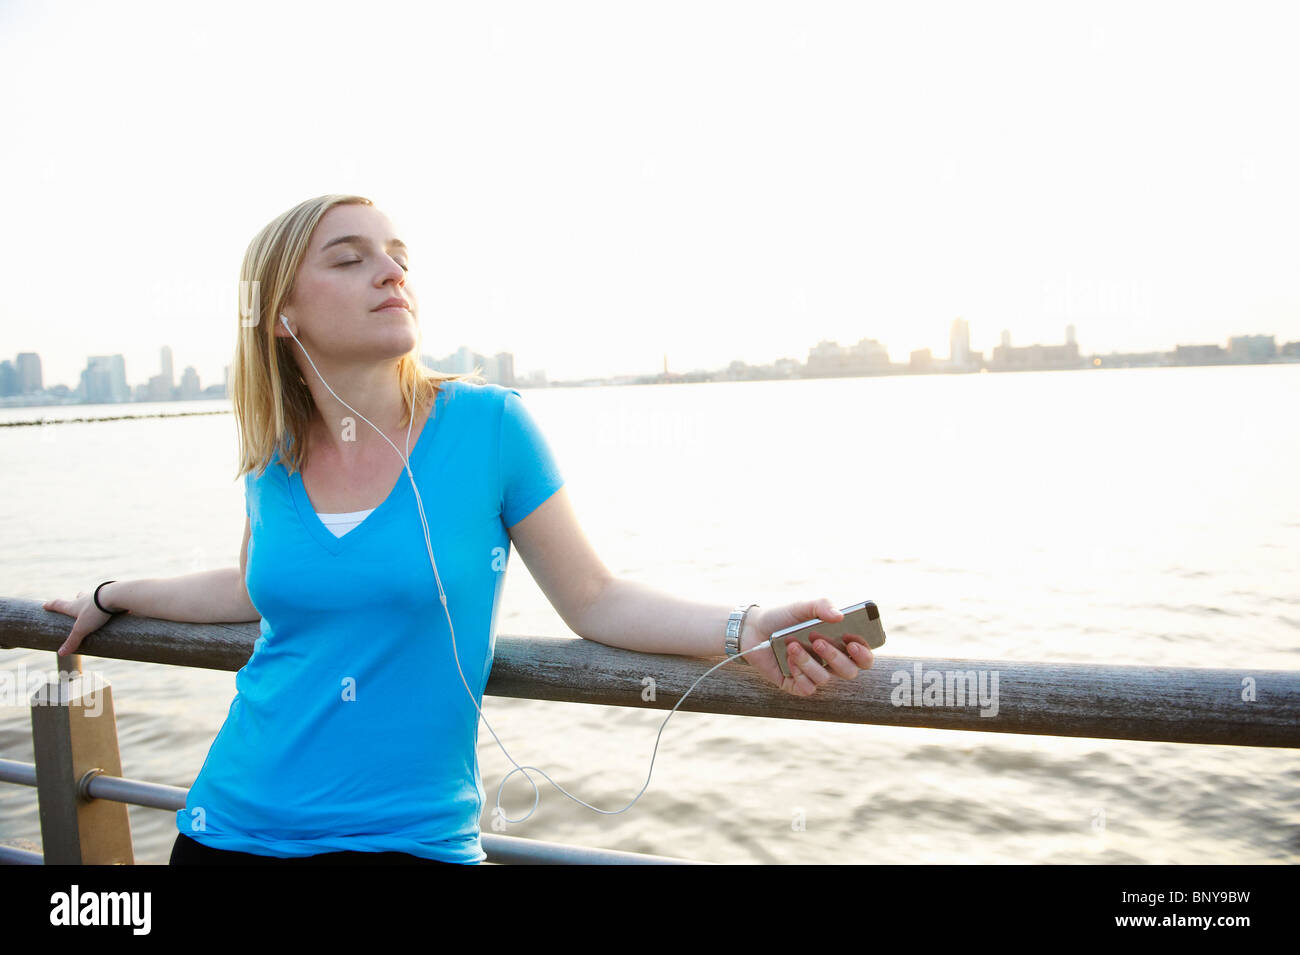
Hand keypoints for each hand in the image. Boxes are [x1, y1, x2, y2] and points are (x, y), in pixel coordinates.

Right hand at [43, 587, 119, 656]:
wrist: (117, 595)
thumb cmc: (96, 612)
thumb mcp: (82, 629)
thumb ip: (72, 641)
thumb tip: (61, 653)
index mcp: (75, 605)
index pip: (59, 604)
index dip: (51, 606)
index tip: (44, 605)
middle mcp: (87, 598)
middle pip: (78, 598)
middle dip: (75, 600)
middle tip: (74, 600)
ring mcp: (101, 595)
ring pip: (95, 597)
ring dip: (94, 601)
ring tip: (97, 606)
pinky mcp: (114, 596)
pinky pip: (111, 600)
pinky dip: (111, 603)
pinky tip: (117, 607)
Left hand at [739, 598, 873, 695]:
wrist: (753, 629)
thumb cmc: (783, 617)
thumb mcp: (802, 607)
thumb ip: (822, 606)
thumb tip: (840, 616)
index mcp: (840, 644)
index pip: (864, 657)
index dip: (864, 654)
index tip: (853, 643)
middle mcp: (831, 662)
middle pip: (849, 671)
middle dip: (835, 657)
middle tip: (817, 642)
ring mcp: (814, 675)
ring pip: (825, 679)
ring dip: (808, 662)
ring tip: (792, 645)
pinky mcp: (797, 685)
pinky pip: (807, 688)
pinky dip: (797, 673)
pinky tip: (786, 659)